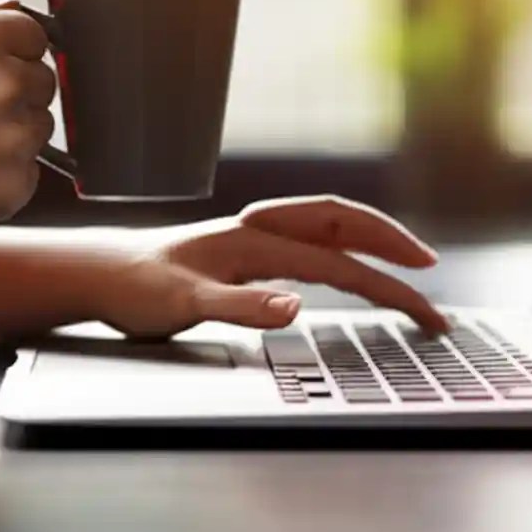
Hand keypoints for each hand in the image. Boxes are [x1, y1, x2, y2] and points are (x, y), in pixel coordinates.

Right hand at [0, 0, 54, 229]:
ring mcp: (14, 136)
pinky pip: (29, 168)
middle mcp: (4, 85)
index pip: (34, 35)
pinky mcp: (16, 181)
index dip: (12, 50)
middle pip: (43, 80)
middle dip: (15, 91)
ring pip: (40, 125)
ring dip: (11, 130)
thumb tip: (14, 6)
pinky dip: (4, 171)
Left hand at [97, 195, 446, 339]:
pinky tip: (356, 265)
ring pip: (335, 225)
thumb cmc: (138, 287)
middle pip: (348, 222)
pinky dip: (350, 247)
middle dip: (394, 242)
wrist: (102, 272)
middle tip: (429, 269)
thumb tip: (297, 305)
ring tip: (409, 262)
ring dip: (376, 239)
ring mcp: (262, 235)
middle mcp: (266, 229)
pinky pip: (317, 238)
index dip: (390, 287)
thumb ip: (240, 305)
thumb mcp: (181, 304)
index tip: (424, 309)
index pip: (344, 264)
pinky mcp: (256, 248)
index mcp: (258, 240)